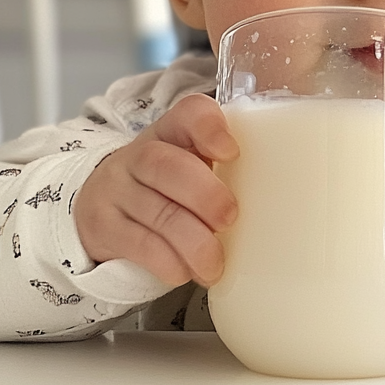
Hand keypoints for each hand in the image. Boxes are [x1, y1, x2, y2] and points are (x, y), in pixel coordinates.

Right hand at [73, 94, 238, 287]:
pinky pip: (139, 244)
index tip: (232, 152)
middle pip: (167, 166)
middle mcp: (138, 156)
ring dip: (193, 242)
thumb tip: (284, 206)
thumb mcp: (190, 168)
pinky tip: (185, 271)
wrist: (100, 209)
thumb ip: (226, 173)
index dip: (209, 128)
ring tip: (214, 264)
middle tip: (229, 218)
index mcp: (171, 133)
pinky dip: (168, 262)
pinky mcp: (104, 226)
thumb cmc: (164, 189)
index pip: (188, 113)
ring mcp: (116, 190)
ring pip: (157, 212)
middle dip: (204, 195)